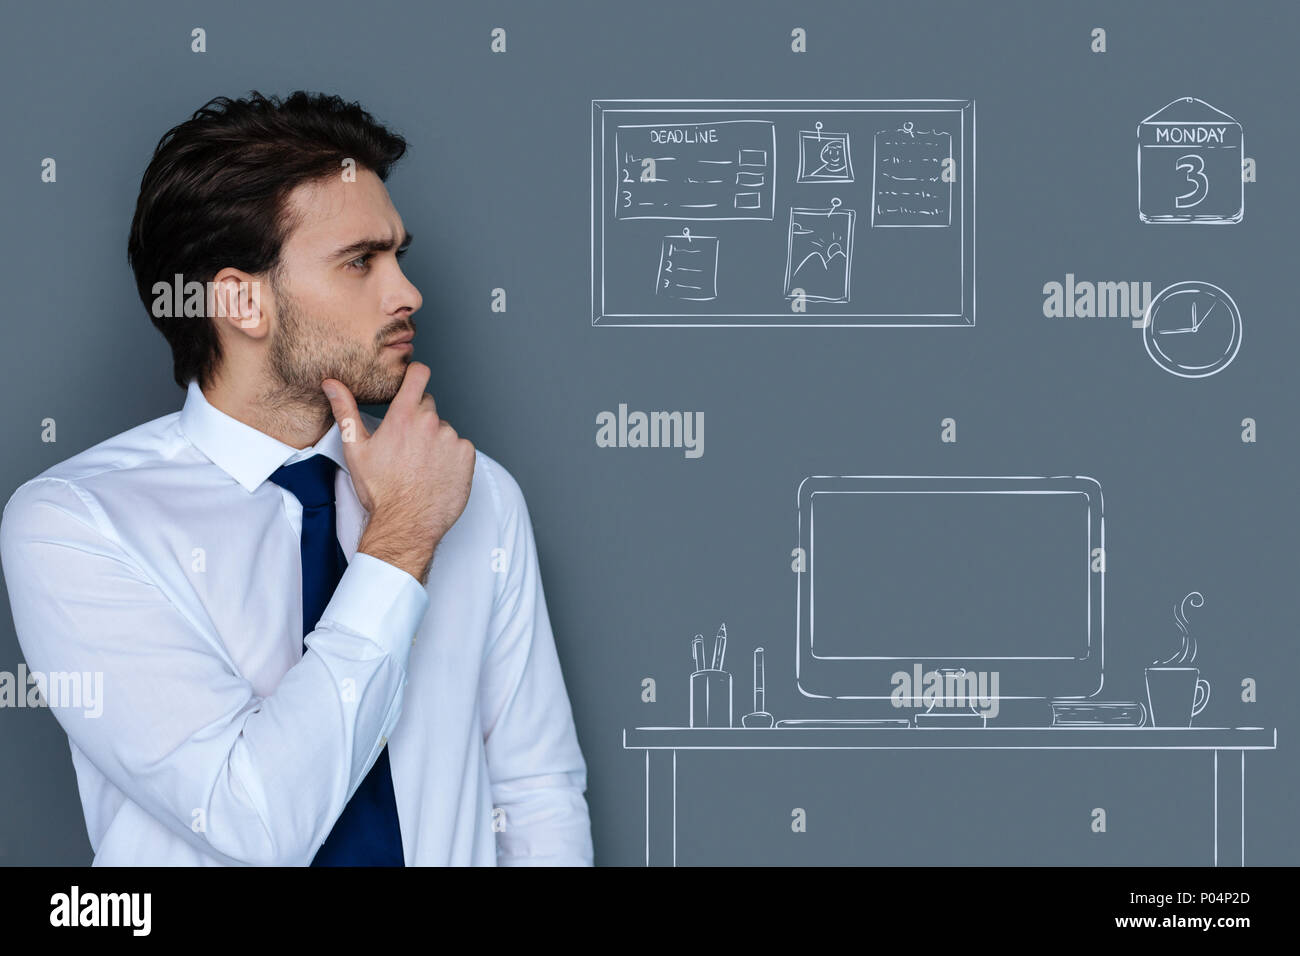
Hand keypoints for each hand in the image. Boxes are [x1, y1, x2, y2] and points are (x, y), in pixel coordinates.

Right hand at [322, 362, 474, 580]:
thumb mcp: (355, 449)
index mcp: (404, 416)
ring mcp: (452, 439)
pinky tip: (436, 472)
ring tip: (420, 465)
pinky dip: (451, 456)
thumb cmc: (380, 490)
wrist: (406, 524)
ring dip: (435, 440)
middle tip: (406, 446)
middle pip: (428, 406)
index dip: (415, 376)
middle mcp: (431, 422)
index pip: (418, 374)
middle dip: (418, 419)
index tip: (412, 383)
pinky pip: (460, 447)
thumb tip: (332, 384)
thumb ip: (346, 411)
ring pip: (443, 429)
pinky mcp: (466, 456)